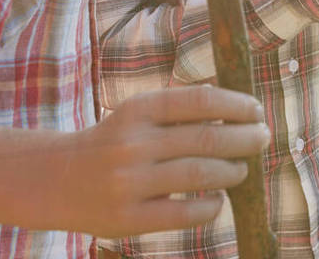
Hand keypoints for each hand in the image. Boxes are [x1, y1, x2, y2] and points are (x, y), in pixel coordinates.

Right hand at [60, 85, 268, 236]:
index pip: (200, 100)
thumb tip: (236, 109)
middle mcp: (133, 143)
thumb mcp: (136, 115)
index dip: (236, 105)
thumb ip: (178, 110)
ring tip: (241, 169)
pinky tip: (218, 199)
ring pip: (201, 174)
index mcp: (138, 109)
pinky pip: (186, 212)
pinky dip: (211, 205)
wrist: (55, 180)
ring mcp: (130, 183)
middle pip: (208, 139)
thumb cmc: (112, 142)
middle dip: (245, 138)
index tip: (256, 110)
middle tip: (262, 138)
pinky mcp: (128, 219)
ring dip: (233, 171)